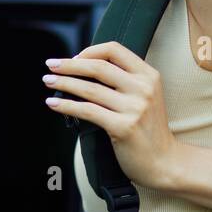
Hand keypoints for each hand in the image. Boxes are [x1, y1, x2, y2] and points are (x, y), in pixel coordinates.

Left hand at [43, 42, 180, 189]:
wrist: (164, 161)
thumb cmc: (148, 130)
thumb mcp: (145, 97)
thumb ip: (123, 81)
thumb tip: (83, 67)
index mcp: (149, 75)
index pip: (114, 50)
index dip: (90, 51)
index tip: (73, 57)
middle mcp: (143, 88)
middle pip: (98, 66)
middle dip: (69, 64)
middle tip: (51, 65)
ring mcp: (135, 107)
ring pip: (89, 88)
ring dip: (63, 83)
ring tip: (47, 81)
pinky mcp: (123, 127)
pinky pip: (87, 111)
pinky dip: (66, 106)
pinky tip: (53, 104)